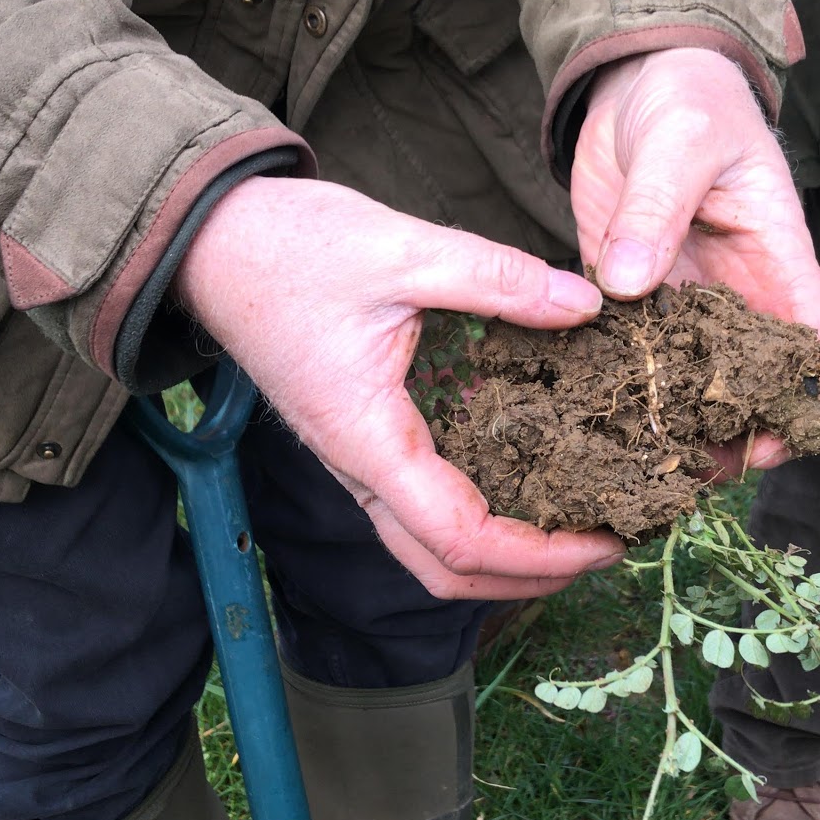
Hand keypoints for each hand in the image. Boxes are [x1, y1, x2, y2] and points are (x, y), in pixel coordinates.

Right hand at [175, 177, 624, 598]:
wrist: (214, 244)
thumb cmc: (290, 249)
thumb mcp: (403, 249)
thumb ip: (498, 278)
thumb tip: (585, 305)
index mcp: (370, 440)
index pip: (462, 539)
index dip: (541, 556)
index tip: (605, 540)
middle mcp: (360, 468)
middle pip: (446, 570)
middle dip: (530, 576)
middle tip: (605, 545)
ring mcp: (357, 460)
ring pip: (430, 547)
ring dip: (505, 555)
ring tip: (576, 522)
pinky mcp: (363, 439)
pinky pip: (422, 504)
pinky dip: (480, 511)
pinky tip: (531, 473)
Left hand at [570, 48, 819, 476]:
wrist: (636, 84)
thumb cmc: (687, 99)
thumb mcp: (680, 142)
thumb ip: (657, 210)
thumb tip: (628, 287)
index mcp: (776, 262)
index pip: (816, 346)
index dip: (805, 403)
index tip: (767, 442)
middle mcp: (735, 295)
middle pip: (752, 386)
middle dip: (730, 436)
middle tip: (687, 477)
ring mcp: (682, 301)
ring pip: (690, 385)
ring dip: (672, 426)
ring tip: (637, 469)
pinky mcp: (629, 298)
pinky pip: (629, 355)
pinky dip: (617, 389)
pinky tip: (588, 422)